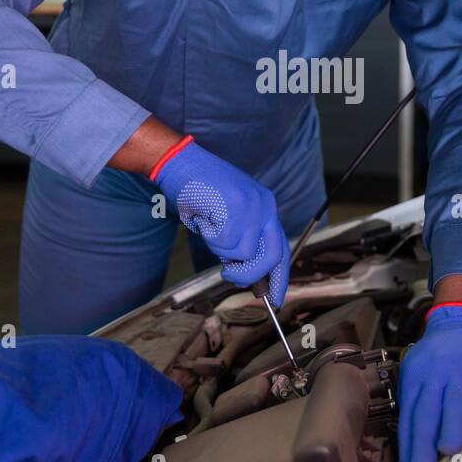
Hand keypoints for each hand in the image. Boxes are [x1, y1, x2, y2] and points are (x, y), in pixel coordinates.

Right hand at [152, 138, 289, 305]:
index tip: (275, 299)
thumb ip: (240, 245)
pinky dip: (210, 236)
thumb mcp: (227, 219)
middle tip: (229, 275)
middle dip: (250, 273)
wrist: (180, 162)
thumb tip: (244, 279)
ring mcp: (253, 205)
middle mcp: (265, 206)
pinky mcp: (237, 206)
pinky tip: (204, 216)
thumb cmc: (199, 191)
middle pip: (272, 256)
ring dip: (219, 247)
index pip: (281, 249)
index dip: (279, 277)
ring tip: (208, 224)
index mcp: (266, 208)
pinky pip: (224, 241)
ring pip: (243, 252)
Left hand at [398, 303, 461, 461]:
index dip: (408, 449)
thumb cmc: (439, 355)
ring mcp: (459, 370)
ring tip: (448, 450)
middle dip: (422, 446)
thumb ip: (418, 404)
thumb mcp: (419, 372)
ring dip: (451, 425)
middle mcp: (435, 376)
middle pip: (426, 413)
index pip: (409, 418)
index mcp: (415, 380)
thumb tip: (413, 446)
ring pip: (454, 400)